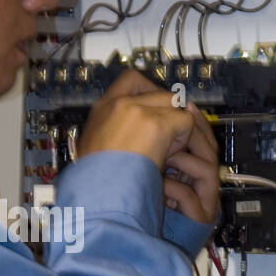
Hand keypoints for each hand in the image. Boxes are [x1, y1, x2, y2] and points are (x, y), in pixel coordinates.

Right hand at [77, 70, 219, 225]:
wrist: (99, 194)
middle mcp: (119, 104)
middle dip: (169, 110)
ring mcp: (138, 111)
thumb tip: (125, 138)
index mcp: (101, 109)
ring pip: (174, 103)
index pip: (129, 80)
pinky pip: (184, 121)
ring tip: (169, 149)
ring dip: (177, 124)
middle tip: (170, 132)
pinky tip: (171, 156)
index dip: (148, 90)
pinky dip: (183, 138)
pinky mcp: (157, 124)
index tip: (154, 107)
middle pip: (159, 91)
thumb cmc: (94, 183)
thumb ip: (109, 135)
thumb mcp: (92, 151)